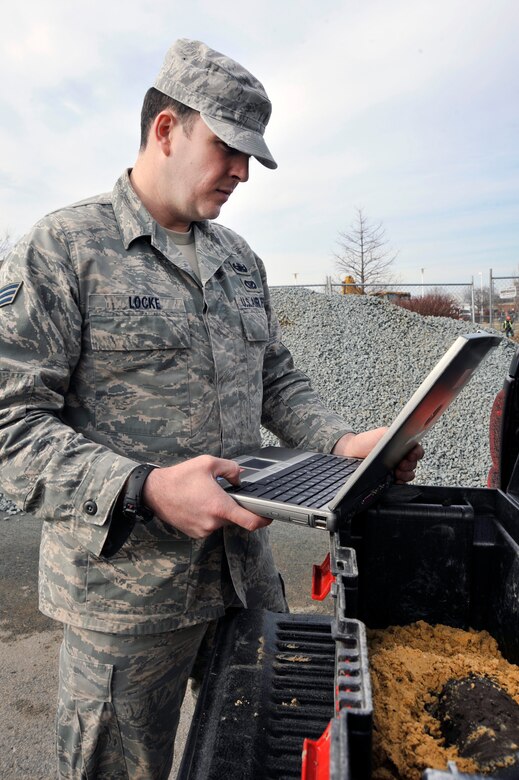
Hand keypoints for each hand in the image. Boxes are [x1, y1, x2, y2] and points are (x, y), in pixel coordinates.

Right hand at [142, 455, 270, 538]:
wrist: (154, 492)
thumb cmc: (179, 477)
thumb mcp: (208, 463)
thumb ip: (231, 468)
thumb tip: (240, 476)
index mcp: (219, 507)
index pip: (250, 521)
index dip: (264, 520)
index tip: (269, 516)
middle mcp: (213, 522)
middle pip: (234, 518)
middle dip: (231, 505)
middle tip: (219, 492)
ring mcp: (203, 530)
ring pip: (221, 521)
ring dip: (218, 510)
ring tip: (203, 496)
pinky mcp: (195, 533)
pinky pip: (210, 525)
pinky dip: (208, 515)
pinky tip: (197, 504)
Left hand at [333, 429, 423, 483]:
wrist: (350, 453)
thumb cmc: (365, 442)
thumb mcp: (382, 434)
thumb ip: (394, 434)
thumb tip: (405, 438)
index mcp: (401, 447)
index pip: (416, 451)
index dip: (417, 453)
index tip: (413, 454)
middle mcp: (400, 459)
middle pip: (414, 464)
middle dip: (410, 464)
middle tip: (402, 463)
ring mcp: (395, 470)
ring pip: (409, 475)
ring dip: (406, 474)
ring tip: (398, 471)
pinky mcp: (388, 480)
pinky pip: (400, 484)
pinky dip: (400, 483)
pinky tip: (395, 479)